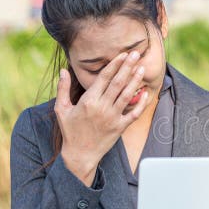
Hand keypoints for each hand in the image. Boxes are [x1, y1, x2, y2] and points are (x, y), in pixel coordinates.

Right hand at [55, 51, 150, 184]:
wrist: (80, 155)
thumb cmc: (71, 131)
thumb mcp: (62, 109)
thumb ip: (62, 89)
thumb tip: (63, 71)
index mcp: (88, 101)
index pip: (104, 78)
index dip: (114, 64)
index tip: (122, 54)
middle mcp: (102, 107)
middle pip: (118, 83)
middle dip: (128, 67)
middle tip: (136, 53)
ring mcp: (113, 118)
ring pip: (127, 95)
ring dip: (135, 80)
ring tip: (141, 68)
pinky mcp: (120, 127)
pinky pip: (134, 114)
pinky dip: (141, 103)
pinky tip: (146, 93)